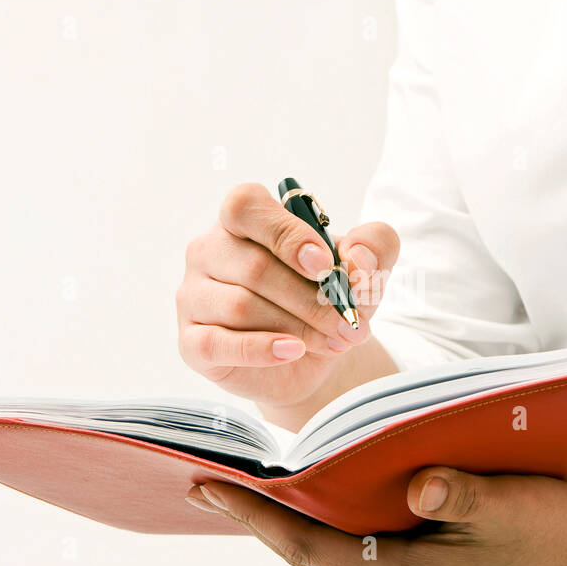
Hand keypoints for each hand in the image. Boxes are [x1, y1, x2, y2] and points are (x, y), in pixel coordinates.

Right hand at [177, 182, 398, 409]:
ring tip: (334, 341)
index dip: (285, 234)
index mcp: (243, 220)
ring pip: (240, 306)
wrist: (312, 359)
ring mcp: (194, 295)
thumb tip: (358, 257)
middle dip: (310, 299)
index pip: (246, 206)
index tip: (325, 265)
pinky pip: (217, 343)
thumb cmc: (327, 299)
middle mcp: (209, 251)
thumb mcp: (365, 268)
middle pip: (254, 266)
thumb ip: (374, 246)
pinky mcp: (192, 341)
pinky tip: (292, 351)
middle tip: (349, 323)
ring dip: (296, 326)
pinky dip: (261, 349)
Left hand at [186, 467, 566, 565]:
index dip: (256, 518)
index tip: (208, 490)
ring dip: (299, 533)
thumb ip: (455, 492)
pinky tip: (330, 512)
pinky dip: (336, 539)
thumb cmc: (555, 532)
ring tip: (260, 497)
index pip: (308, 548)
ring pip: (336, 565)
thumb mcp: (507, 503)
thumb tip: (415, 488)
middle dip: (264, 524)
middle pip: (312, 560)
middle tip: (215, 489)